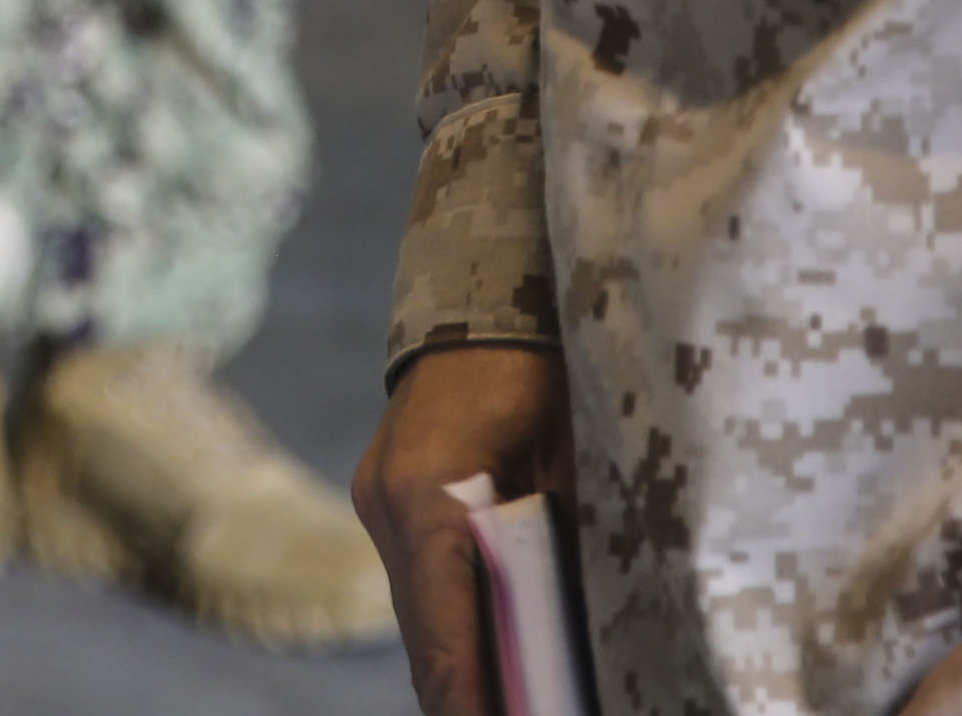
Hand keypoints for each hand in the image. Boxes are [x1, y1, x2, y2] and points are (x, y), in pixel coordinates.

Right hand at [352, 344, 568, 715]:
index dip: (468, 695)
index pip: (442, 627)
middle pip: (423, 634)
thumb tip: (582, 631)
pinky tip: (493, 663)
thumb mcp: (575, 453)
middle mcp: (387, 501)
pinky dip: (453, 625)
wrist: (493, 288)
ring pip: (418, 615)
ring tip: (507, 703)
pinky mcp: (387, 495)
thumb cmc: (549, 362)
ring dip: (457, 666)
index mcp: (428, 490)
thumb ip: (565, 539)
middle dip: (464, 696)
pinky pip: (419, 583)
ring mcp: (379, 497)